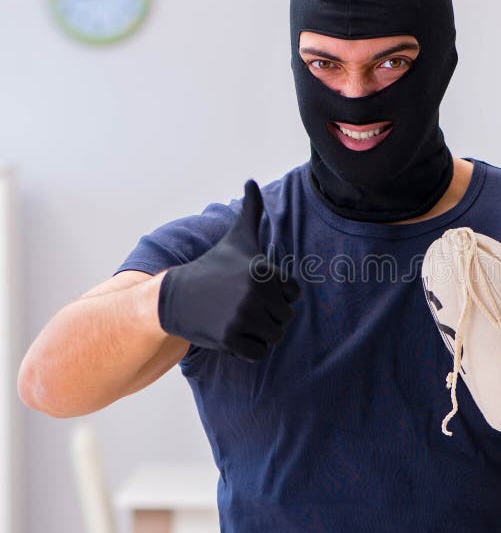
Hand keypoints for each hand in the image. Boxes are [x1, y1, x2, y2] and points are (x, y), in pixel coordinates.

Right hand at [157, 180, 299, 361]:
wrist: (175, 296)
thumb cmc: (213, 266)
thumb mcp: (237, 237)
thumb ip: (252, 210)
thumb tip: (251, 180)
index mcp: (263, 270)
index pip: (293, 294)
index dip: (276, 294)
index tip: (253, 288)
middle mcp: (255, 293)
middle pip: (285, 317)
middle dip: (268, 315)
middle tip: (242, 305)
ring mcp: (242, 317)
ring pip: (274, 337)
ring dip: (259, 333)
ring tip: (238, 318)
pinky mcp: (230, 339)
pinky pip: (258, 353)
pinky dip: (247, 348)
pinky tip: (231, 333)